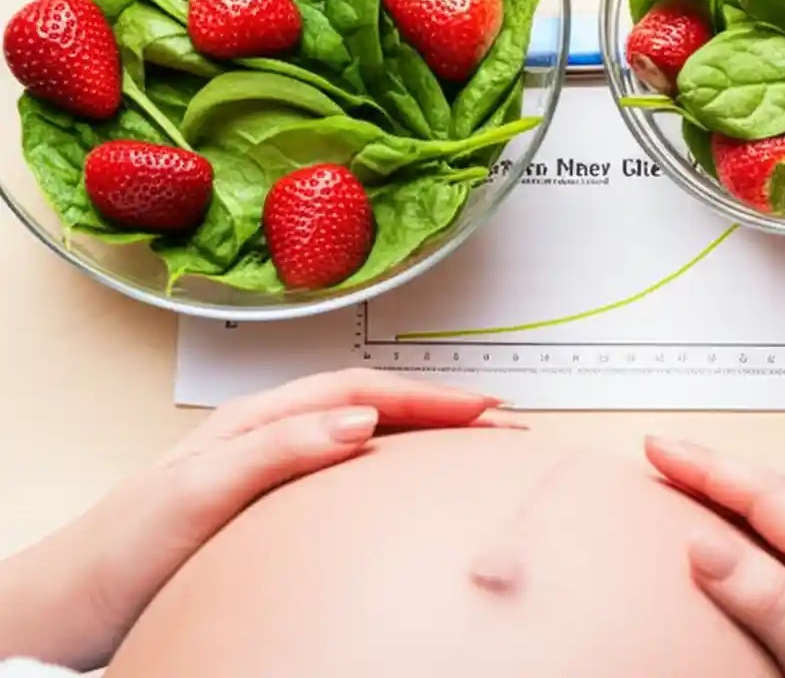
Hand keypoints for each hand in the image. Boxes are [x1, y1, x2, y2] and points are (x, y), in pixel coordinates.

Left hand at [0, 369, 503, 670]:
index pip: (361, 392)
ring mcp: (271, 468)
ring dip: (422, 434)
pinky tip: (406, 486)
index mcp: (257, 420)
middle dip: (441, 409)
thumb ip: (276, 450)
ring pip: (364, 433)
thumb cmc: (124, 548)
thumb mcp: (199, 492)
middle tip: (501, 424)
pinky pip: (347, 471)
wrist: (74, 603)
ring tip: (470, 446)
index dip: (428, 398)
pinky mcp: (270, 505)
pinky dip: (392, 466)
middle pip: (373, 404)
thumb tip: (360, 420)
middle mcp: (269, 435)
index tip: (485, 409)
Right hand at [646, 437, 784, 677]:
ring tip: (701, 488)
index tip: (662, 449)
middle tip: (668, 459)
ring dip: (752, 498)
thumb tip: (707, 545)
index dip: (710, 469)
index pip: (773, 498)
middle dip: (724, 474)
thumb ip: (774, 607)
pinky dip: (781, 531)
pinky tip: (763, 541)